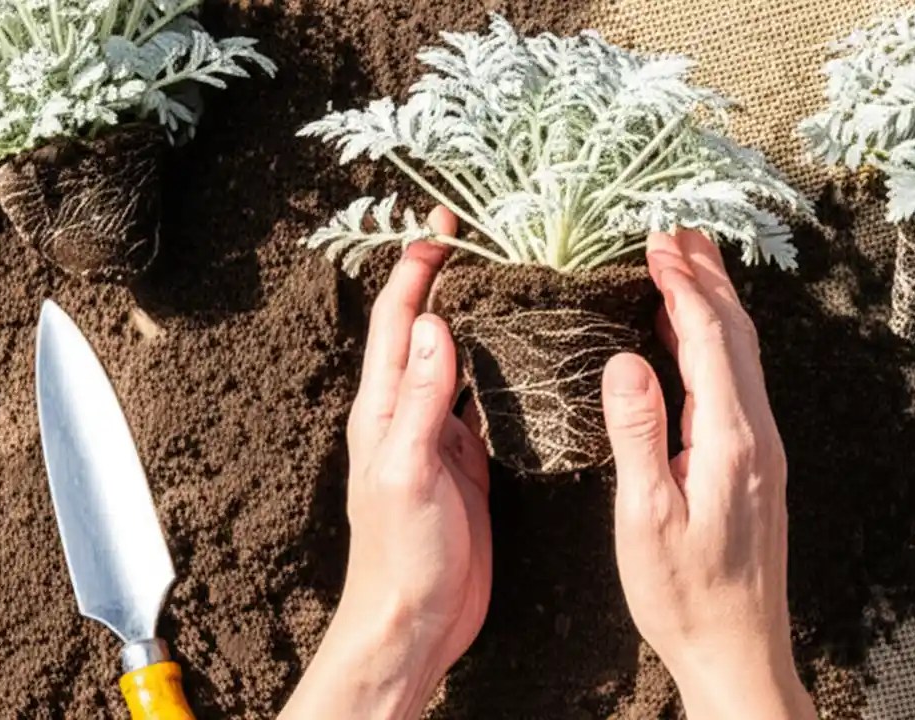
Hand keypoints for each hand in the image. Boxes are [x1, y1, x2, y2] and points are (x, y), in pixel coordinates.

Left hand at [280, 207, 491, 719]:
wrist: (415, 620)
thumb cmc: (400, 554)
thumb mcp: (408, 470)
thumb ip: (421, 399)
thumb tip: (435, 324)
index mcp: (383, 408)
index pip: (397, 321)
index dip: (417, 270)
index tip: (444, 227)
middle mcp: (409, 412)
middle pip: (427, 330)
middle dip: (449, 281)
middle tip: (487, 240)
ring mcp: (441, 436)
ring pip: (459, 361)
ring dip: (478, 320)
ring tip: (515, 283)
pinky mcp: (470, 462)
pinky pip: (486, 402)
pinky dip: (503, 371)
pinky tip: (530, 358)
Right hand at [601, 230, 816, 719]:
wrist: (738, 650)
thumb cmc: (685, 594)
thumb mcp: (646, 517)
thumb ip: (639, 434)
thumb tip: (626, 361)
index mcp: (731, 440)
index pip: (710, 340)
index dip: (685, 287)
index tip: (659, 243)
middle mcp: (757, 435)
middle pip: (738, 335)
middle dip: (708, 278)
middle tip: (679, 231)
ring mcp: (761, 450)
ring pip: (742, 356)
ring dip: (716, 305)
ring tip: (689, 264)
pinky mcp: (754, 466)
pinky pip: (737, 383)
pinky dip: (715, 344)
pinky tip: (692, 341)